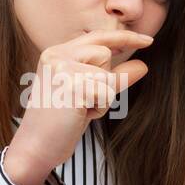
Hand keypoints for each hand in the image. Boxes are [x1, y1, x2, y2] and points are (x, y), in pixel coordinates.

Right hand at [4, 29, 151, 184]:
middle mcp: (56, 55)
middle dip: (104, 80)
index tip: (148, 40)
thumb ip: (114, 78)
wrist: (36, 147)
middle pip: (105, 54)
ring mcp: (62, 69)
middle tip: (82, 100)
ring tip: (79, 109)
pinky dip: (99, 108)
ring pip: (107, 75)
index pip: (97, 37)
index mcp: (57, 53)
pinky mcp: (71, 85)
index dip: (124, 37)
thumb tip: (143, 65)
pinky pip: (106, 92)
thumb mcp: (89, 94)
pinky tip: (79, 115)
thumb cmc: (60, 123)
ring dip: (102, 97)